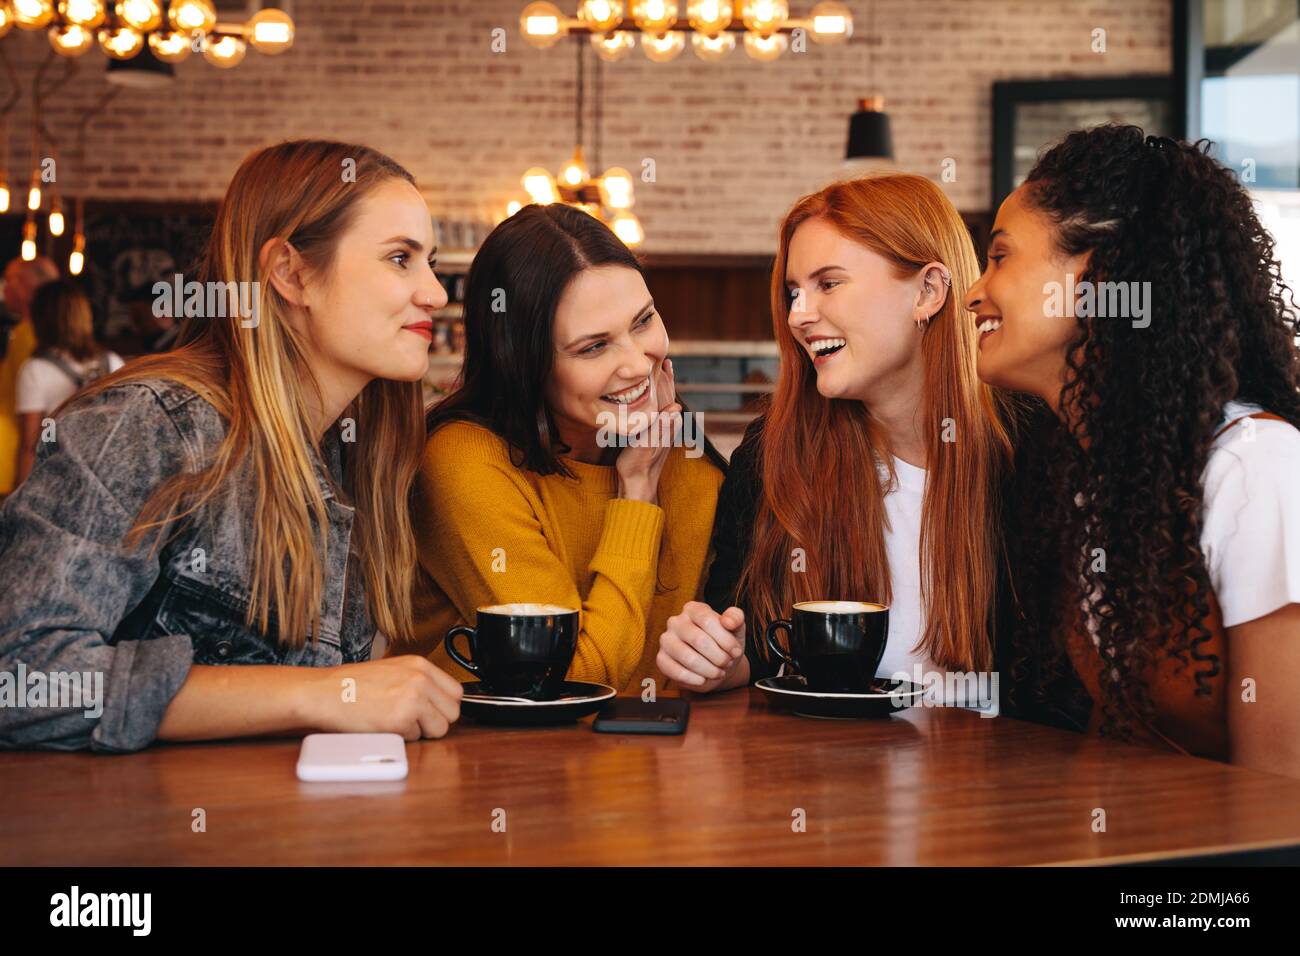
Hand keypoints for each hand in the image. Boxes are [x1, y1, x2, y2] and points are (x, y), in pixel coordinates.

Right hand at [303, 655, 463, 740]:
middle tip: (413, 721)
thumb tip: (441, 700)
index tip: (432, 711)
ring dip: (421, 731)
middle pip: (453, 712)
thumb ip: (419, 681)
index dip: (444, 706)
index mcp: (420, 665)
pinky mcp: (400, 720)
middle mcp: (420, 680)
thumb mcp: (393, 670)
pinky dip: (402, 737)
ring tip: (396, 721)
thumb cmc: (353, 684)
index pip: (456, 692)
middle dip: (436, 721)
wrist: (324, 692)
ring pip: (439, 729)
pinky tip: (384, 725)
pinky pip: (416, 738)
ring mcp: (412, 699)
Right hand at [616, 357, 680, 504]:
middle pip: (667, 396)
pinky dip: (654, 400)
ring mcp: (661, 431)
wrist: (638, 485)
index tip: (665, 360)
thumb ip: (661, 426)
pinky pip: (656, 412)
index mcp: (665, 423)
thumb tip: (676, 408)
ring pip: (662, 404)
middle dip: (665, 379)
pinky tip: (650, 399)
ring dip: (661, 388)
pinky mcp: (654, 436)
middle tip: (662, 360)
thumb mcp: (646, 445)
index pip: (668, 395)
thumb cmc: (638, 466)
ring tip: (658, 374)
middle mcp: (666, 426)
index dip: (666, 378)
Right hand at [657, 601, 745, 691]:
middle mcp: (675, 621)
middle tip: (727, 664)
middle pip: (698, 640)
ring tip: (718, 673)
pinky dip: (694, 679)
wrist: (717, 665)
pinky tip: (703, 679)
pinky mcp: (661, 659)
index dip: (725, 640)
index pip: (707, 620)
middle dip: (719, 657)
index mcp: (693, 609)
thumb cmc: (725, 643)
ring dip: (709, 670)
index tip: (736, 652)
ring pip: (688, 658)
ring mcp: (666, 640)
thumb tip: (727, 621)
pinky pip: (675, 671)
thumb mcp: (736, 628)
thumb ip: (736, 618)